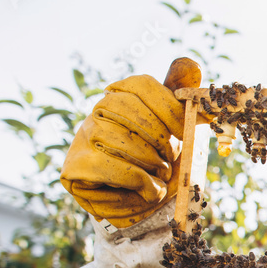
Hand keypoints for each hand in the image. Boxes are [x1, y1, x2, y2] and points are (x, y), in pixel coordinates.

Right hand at [60, 58, 201, 228]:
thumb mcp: (177, 132)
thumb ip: (181, 100)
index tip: (185, 130)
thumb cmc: (160, 162)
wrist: (141, 204)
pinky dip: (138, 180)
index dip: (168, 106)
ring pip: (118, 138)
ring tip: (160, 173)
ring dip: (150, 161)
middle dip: (160, 137)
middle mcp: (98, 112)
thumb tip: (191, 63)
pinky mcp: (75, 168)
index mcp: (123, 97)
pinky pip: (109, 166)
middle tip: (172, 157)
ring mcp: (83, 138)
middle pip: (128, 108)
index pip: (141, 84)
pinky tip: (148, 189)